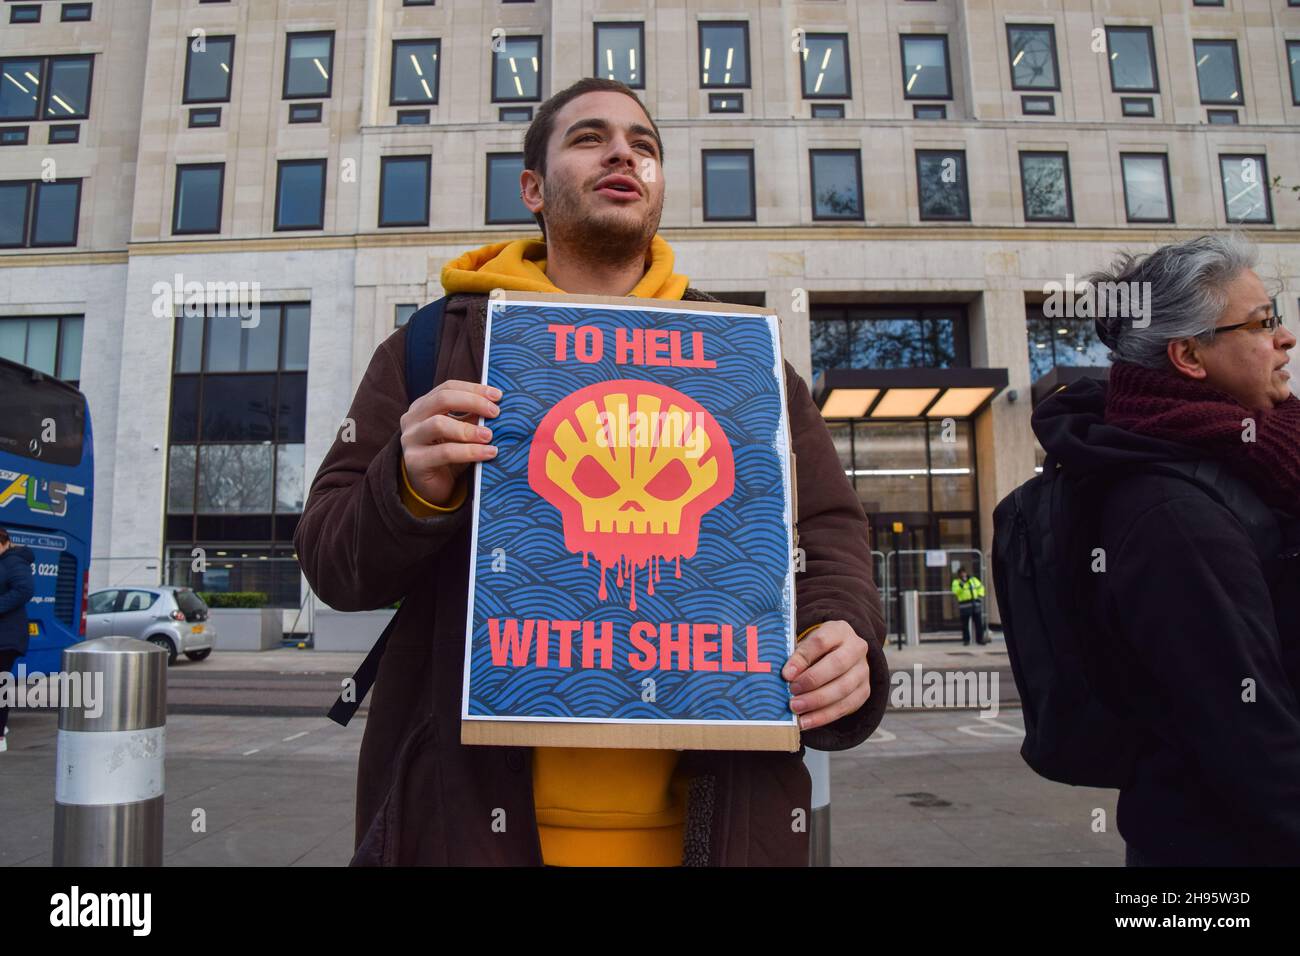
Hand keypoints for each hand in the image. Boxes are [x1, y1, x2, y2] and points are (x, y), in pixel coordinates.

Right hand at [400, 380, 500, 505]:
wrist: (432, 487)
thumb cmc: (450, 455)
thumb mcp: (463, 433)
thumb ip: (473, 418)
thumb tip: (497, 405)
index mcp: (423, 406)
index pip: (448, 387)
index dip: (474, 389)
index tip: (498, 396)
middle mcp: (412, 419)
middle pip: (442, 399)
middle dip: (472, 402)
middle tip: (495, 413)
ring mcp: (410, 439)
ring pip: (439, 424)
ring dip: (469, 429)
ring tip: (489, 436)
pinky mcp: (415, 461)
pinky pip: (444, 452)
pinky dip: (470, 451)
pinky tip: (488, 453)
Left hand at [782, 620, 870, 730]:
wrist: (841, 654)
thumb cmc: (816, 650)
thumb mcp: (806, 644)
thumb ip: (796, 656)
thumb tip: (783, 676)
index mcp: (839, 631)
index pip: (821, 641)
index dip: (803, 658)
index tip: (786, 674)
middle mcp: (856, 648)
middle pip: (837, 664)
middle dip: (812, 681)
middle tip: (791, 692)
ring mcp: (863, 671)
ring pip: (843, 688)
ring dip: (817, 701)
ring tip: (796, 708)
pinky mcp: (863, 691)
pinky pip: (845, 707)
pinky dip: (823, 716)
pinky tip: (806, 721)